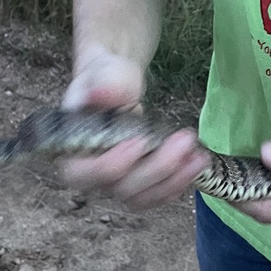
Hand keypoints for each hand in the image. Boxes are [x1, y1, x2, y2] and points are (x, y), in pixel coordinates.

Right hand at [60, 44, 209, 209]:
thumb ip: (105, 82)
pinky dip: (176, 185)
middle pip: (121, 188)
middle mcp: (89, 175)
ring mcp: (113, 184)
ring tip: (200, 158)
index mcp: (70, 150)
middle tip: (185, 140)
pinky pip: (154, 197)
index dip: (113, 164)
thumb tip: (103, 93)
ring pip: (141, 198)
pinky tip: (194, 168)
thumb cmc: (105, 79)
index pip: (84, 173)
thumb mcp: (105, 72)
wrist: (117, 86)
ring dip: (173, 180)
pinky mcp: (135, 185)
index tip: (139, 141)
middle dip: (158, 167)